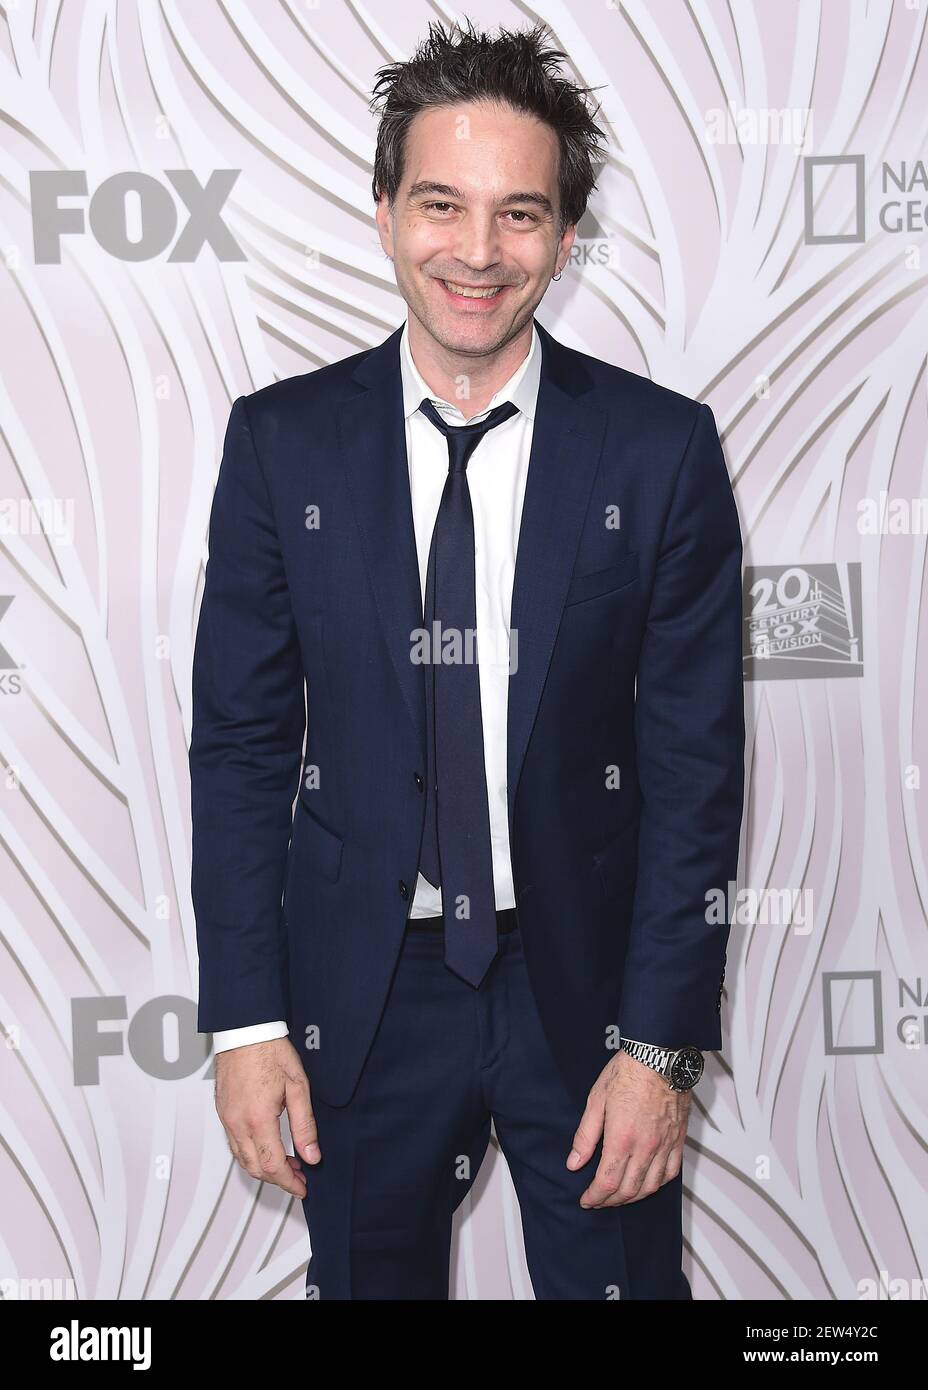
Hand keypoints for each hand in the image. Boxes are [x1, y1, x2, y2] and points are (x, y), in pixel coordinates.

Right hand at [214, 1036, 320, 1197]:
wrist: (245, 1032)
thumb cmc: (271, 1052)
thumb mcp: (298, 1087)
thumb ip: (305, 1125)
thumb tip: (311, 1156)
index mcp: (258, 1119)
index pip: (273, 1165)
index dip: (290, 1182)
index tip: (303, 1187)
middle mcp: (237, 1124)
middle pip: (255, 1168)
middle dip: (278, 1179)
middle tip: (299, 1176)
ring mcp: (226, 1119)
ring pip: (243, 1159)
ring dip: (264, 1168)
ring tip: (288, 1163)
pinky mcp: (222, 1113)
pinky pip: (235, 1145)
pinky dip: (251, 1155)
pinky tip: (267, 1147)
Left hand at [566, 1050, 688, 1207]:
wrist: (660, 1055)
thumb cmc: (628, 1072)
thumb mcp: (596, 1100)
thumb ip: (585, 1136)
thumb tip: (574, 1163)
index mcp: (622, 1139)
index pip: (607, 1182)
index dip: (595, 1197)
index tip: (586, 1200)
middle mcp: (646, 1147)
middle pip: (629, 1190)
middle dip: (610, 1201)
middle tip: (599, 1200)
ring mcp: (665, 1145)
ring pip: (650, 1186)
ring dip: (633, 1198)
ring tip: (619, 1196)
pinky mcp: (678, 1140)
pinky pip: (670, 1173)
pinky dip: (657, 1184)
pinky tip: (647, 1183)